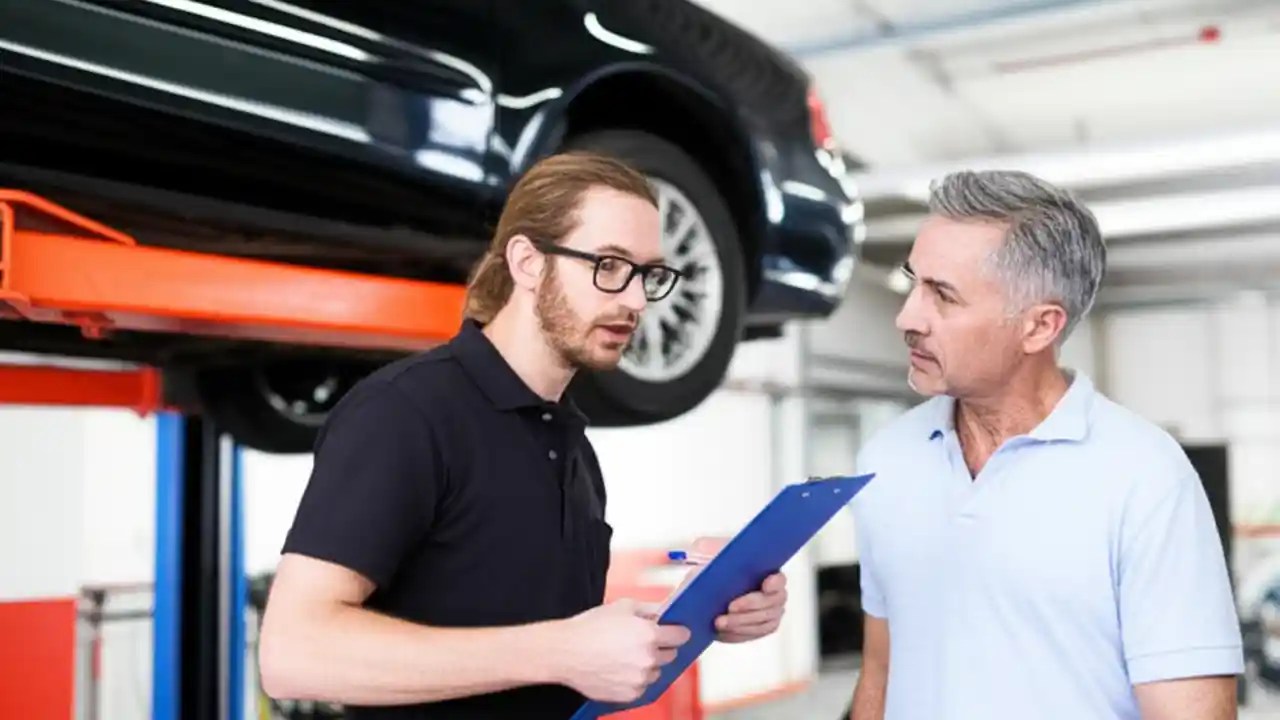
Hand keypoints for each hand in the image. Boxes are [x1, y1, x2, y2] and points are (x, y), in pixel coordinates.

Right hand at [554, 599, 690, 702]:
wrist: (565, 652)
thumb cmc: (591, 626)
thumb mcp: (622, 606)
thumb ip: (649, 609)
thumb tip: (666, 612)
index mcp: (649, 634)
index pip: (680, 636)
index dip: (678, 632)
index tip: (675, 632)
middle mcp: (648, 658)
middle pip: (670, 655)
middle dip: (661, 648)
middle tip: (643, 642)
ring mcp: (639, 679)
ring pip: (655, 672)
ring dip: (648, 665)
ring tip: (626, 656)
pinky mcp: (630, 695)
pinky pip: (642, 687)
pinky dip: (635, 680)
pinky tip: (619, 669)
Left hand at [681, 536, 788, 642]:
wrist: (704, 590)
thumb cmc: (712, 569)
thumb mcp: (709, 553)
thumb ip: (713, 549)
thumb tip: (709, 551)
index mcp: (766, 572)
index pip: (779, 579)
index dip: (775, 583)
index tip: (765, 584)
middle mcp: (773, 594)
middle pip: (772, 604)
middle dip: (750, 606)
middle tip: (730, 607)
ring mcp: (769, 613)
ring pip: (761, 622)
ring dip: (741, 623)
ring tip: (720, 622)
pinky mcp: (759, 628)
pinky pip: (753, 634)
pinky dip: (738, 633)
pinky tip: (723, 630)